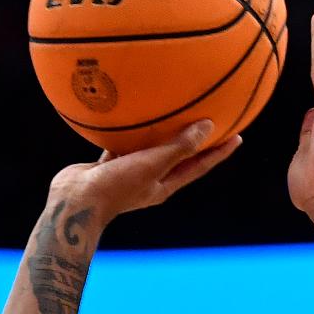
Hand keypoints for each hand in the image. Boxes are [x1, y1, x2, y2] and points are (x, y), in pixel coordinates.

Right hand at [48, 120, 242, 221]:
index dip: (219, 152)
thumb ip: (179, 146)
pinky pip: (123, 144)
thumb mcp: (153, 164)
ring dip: (161, 134)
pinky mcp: (108, 165)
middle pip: (178, 157)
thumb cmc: (117, 186)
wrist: (76, 200)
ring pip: (150, 150)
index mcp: (164, 185)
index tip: (238, 136)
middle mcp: (148, 180)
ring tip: (172, 113)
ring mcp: (128, 173)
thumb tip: (208, 126)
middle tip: (211, 121)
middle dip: (194, 141)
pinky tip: (128, 115)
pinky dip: (128, 131)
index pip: (199, 166)